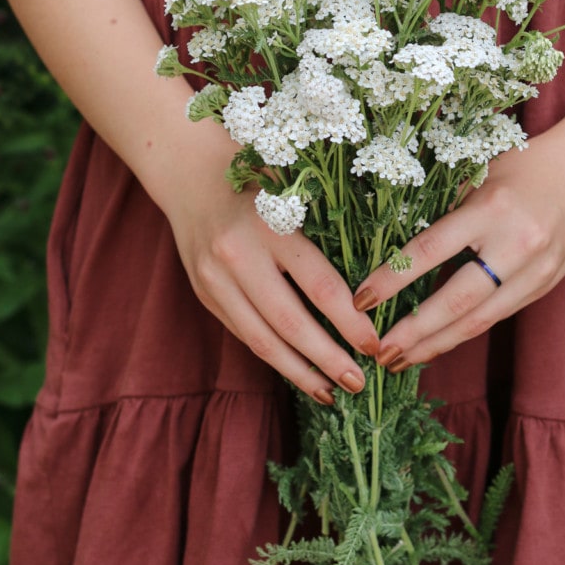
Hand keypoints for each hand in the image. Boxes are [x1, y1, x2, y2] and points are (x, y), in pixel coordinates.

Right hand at [160, 132, 379, 403]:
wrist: (188, 170)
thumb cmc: (258, 172)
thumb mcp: (294, 186)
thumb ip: (327, 221)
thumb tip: (377, 277)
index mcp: (270, 224)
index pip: (318, 285)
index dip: (349, 321)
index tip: (375, 344)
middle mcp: (238, 256)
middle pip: (290, 322)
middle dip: (327, 358)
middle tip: (360, 384)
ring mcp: (215, 279)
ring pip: (261, 339)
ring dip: (298, 371)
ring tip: (330, 394)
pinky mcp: (204, 294)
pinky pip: (244, 333)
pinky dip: (273, 356)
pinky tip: (298, 371)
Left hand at [352, 126, 564, 371]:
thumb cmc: (522, 166)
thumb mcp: (478, 173)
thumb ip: (443, 208)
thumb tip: (390, 245)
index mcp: (491, 208)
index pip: (430, 251)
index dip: (393, 280)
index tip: (361, 300)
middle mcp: (516, 244)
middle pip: (457, 301)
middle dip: (415, 332)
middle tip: (378, 353)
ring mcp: (536, 271)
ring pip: (480, 320)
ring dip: (438, 344)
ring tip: (402, 360)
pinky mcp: (545, 286)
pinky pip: (499, 315)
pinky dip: (465, 331)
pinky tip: (439, 342)